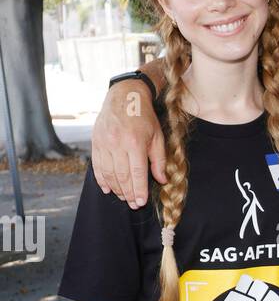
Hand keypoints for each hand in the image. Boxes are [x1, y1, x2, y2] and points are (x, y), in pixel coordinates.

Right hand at [92, 82, 165, 207]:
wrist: (124, 95)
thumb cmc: (144, 117)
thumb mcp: (157, 136)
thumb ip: (159, 160)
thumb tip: (162, 180)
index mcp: (135, 142)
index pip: (137, 173)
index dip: (139, 190)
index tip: (141, 202)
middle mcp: (117, 143)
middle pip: (122, 176)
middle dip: (128, 193)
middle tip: (134, 204)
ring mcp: (104, 143)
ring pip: (108, 173)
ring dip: (116, 188)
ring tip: (123, 197)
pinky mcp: (95, 141)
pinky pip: (97, 165)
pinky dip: (101, 179)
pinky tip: (107, 188)